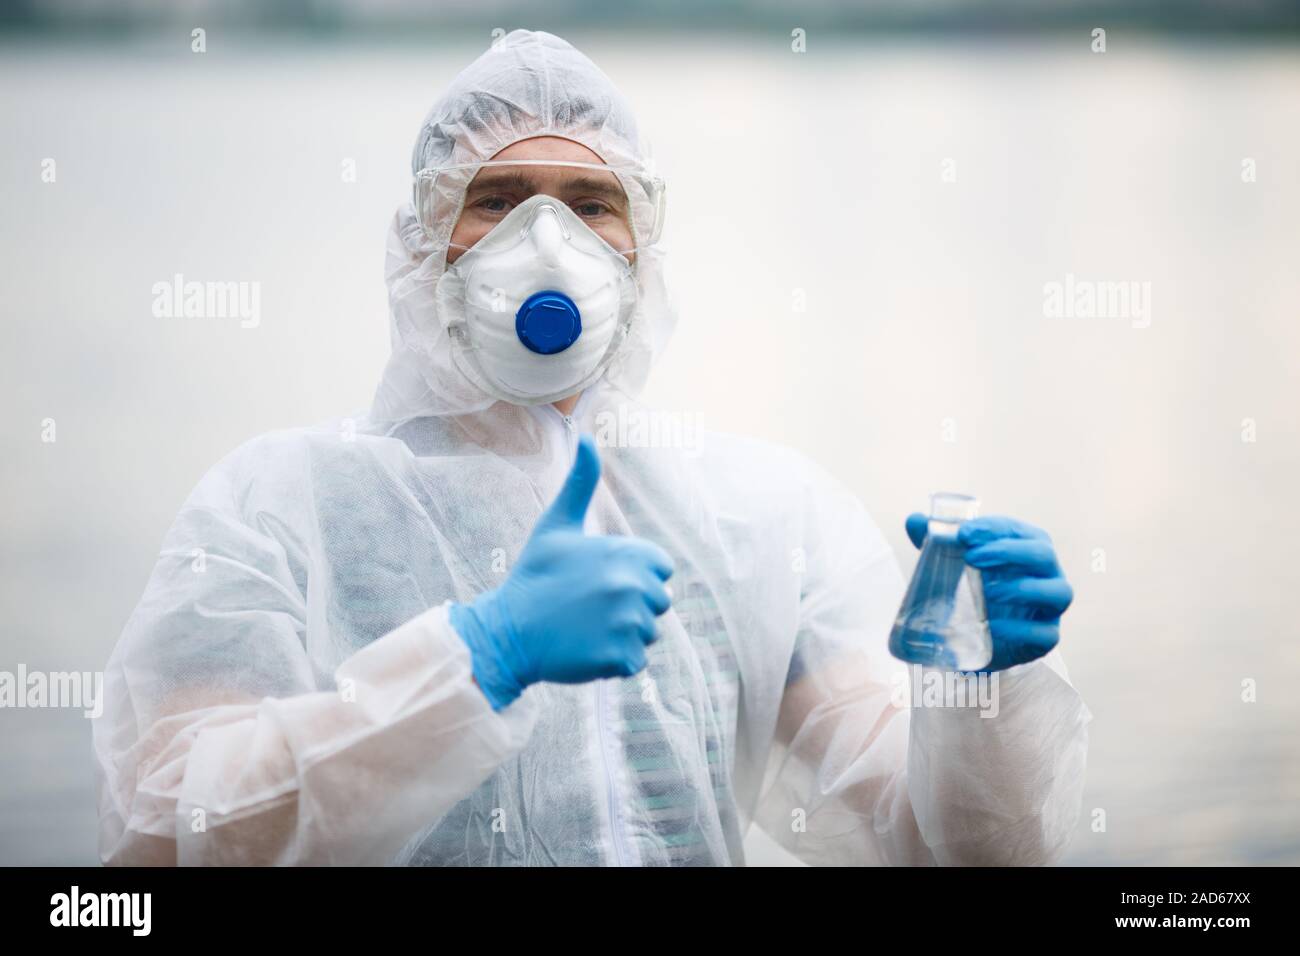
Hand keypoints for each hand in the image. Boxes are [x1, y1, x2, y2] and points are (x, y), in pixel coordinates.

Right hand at [451, 434, 673, 709]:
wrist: (507, 632)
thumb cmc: (534, 576)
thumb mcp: (556, 524)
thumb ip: (580, 483)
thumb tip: (587, 436)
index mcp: (625, 553)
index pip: (662, 568)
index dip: (637, 574)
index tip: (603, 581)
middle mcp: (632, 587)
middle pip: (659, 602)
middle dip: (632, 605)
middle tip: (590, 607)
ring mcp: (628, 624)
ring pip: (649, 633)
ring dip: (624, 634)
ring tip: (587, 627)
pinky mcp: (620, 658)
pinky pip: (635, 661)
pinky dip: (615, 661)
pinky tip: (586, 648)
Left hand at [905, 513, 1072, 672]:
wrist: (982, 638)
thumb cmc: (976, 589)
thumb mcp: (955, 566)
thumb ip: (938, 542)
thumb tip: (914, 520)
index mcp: (1028, 548)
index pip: (1019, 530)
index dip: (993, 529)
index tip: (964, 534)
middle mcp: (1047, 574)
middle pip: (1043, 554)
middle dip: (1007, 552)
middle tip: (971, 558)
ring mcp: (1050, 608)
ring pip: (1058, 592)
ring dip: (1022, 588)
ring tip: (987, 591)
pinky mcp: (1046, 638)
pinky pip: (1045, 634)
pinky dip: (1020, 629)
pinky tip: (993, 627)